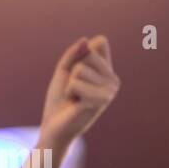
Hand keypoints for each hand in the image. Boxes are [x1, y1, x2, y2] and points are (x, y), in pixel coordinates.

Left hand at [39, 35, 118, 152]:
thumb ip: (74, 53)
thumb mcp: (63, 70)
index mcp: (108, 71)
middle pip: (88, 55)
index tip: (75, 73)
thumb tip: (87, 40)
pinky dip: (68, 92)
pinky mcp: (101, 100)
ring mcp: (110, 90)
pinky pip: (75, 83)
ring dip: (69, 84)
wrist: (54, 127)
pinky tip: (75, 104)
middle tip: (73, 90)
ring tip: (74, 98)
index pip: (100, 42)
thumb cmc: (59, 100)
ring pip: (80, 69)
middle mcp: (114, 79)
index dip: (81, 54)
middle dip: (72, 72)